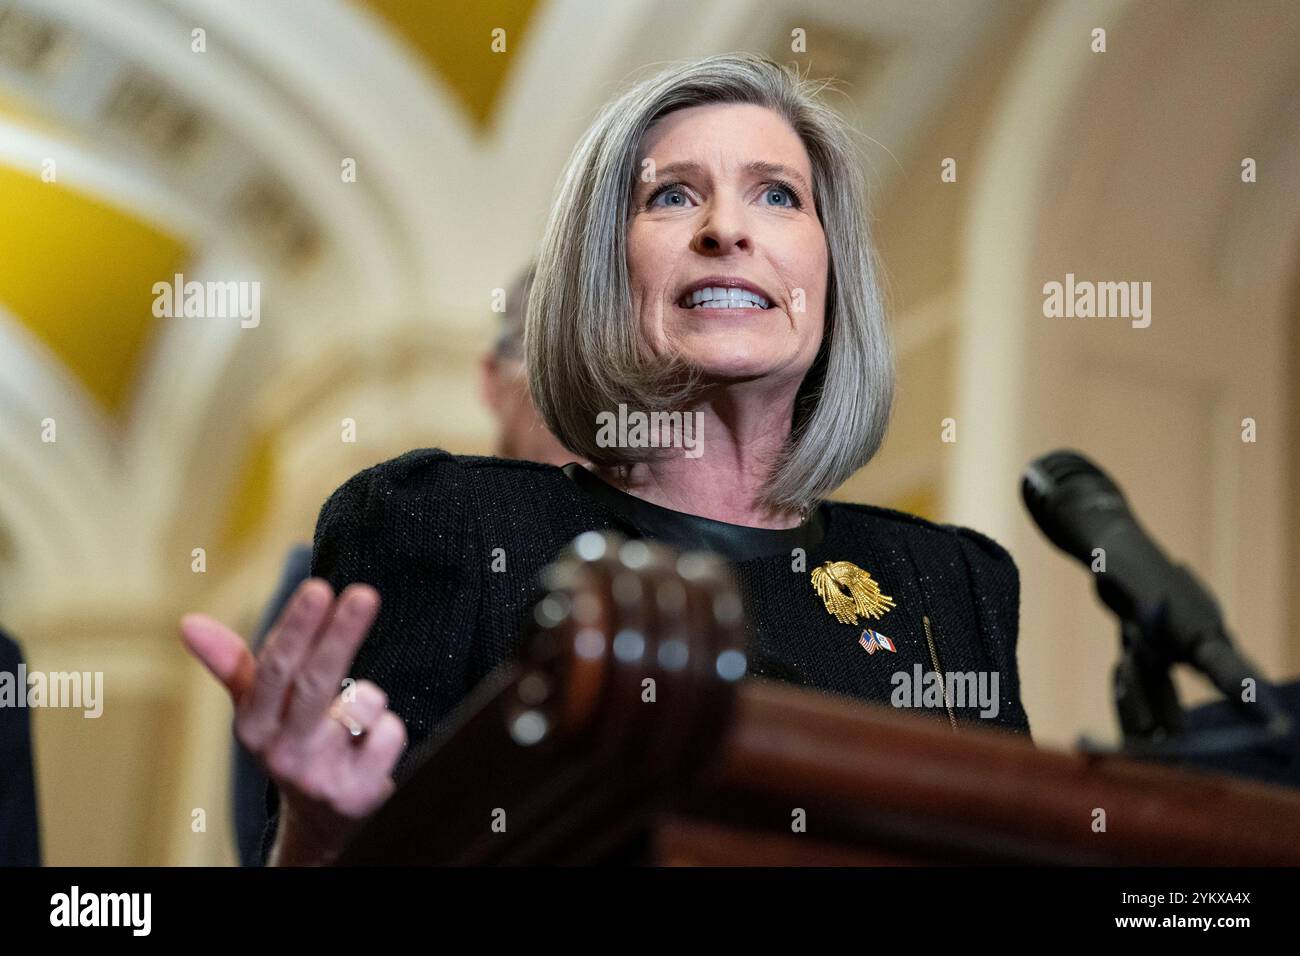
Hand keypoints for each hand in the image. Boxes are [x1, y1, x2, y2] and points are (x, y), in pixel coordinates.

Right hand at [179, 579, 406, 864]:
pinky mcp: (360, 793)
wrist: (322, 822)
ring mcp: (322, 776)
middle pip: (315, 683)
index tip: (319, 587)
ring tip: (356, 712)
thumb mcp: (259, 710)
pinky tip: (373, 742)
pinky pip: (389, 734)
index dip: (297, 628)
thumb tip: (187, 622)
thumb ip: (232, 664)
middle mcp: (283, 753)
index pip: (273, 669)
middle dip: (340, 635)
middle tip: (365, 593)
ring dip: (369, 696)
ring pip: (363, 705)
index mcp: (254, 725)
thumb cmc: (292, 742)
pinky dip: (388, 728)